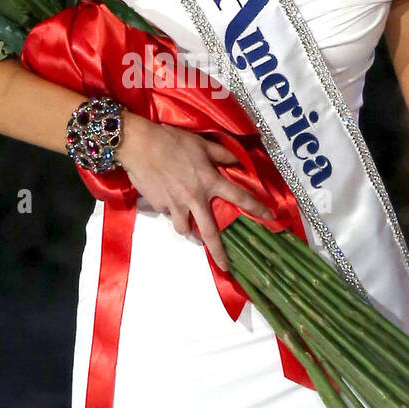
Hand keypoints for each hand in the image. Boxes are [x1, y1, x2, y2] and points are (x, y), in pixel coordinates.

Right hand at [114, 112, 273, 272]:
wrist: (139, 145)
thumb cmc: (172, 141)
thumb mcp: (201, 143)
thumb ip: (221, 153)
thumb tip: (237, 161)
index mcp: (209, 181)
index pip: (239, 197)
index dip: (256, 208)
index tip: (269, 218)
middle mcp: (195, 198)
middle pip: (210, 232)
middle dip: (219, 253)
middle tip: (225, 266)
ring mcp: (176, 205)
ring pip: (185, 229)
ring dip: (189, 229)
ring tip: (188, 224)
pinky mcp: (159, 206)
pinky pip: (168, 214)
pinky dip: (170, 210)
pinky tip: (166, 198)